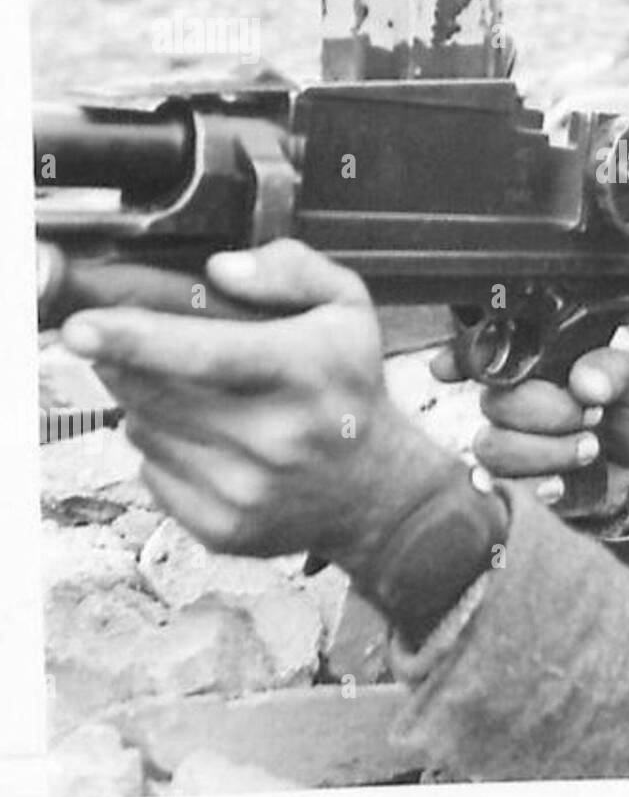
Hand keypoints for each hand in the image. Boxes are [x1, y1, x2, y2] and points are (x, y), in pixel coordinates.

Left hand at [59, 240, 459, 569]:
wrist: (376, 488)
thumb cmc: (350, 388)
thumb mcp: (347, 306)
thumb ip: (291, 268)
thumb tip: (220, 270)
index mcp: (306, 370)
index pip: (207, 353)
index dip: (135, 338)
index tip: (83, 328)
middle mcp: (276, 436)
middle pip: (156, 390)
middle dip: (126, 360)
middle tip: (133, 345)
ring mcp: (247, 488)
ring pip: (144, 429)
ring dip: (149, 403)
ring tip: (200, 396)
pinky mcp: (224, 527)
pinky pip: (152, 473)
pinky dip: (164, 450)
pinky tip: (209, 440)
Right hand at [431, 345, 628, 516]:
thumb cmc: (628, 414)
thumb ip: (615, 371)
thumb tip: (584, 382)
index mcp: (535, 366)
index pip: (482, 355)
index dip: (459, 360)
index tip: (445, 368)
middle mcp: (513, 401)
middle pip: (495, 403)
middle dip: (548, 412)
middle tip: (591, 415)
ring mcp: (509, 444)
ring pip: (493, 446)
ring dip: (547, 451)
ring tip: (588, 448)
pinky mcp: (514, 485)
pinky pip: (503, 487)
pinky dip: (536, 486)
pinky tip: (561, 483)